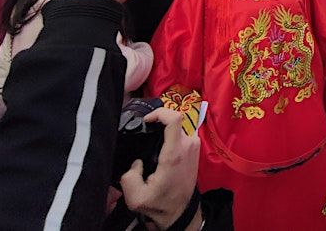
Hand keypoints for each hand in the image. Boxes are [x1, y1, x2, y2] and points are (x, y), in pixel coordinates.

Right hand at [120, 108, 200, 230]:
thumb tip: (136, 162)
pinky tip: (160, 146)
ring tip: (151, 140)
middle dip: (158, 123)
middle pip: (174, 121)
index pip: (175, 118)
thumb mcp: (136, 197)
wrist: (179, 212)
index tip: (146, 120)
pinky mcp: (195, 149)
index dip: (160, 112)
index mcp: (175, 154)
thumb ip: (129, 176)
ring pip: (178, 126)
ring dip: (165, 130)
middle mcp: (188, 146)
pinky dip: (171, 135)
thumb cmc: (159, 204)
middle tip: (144, 133)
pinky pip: (182, 133)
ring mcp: (194, 146)